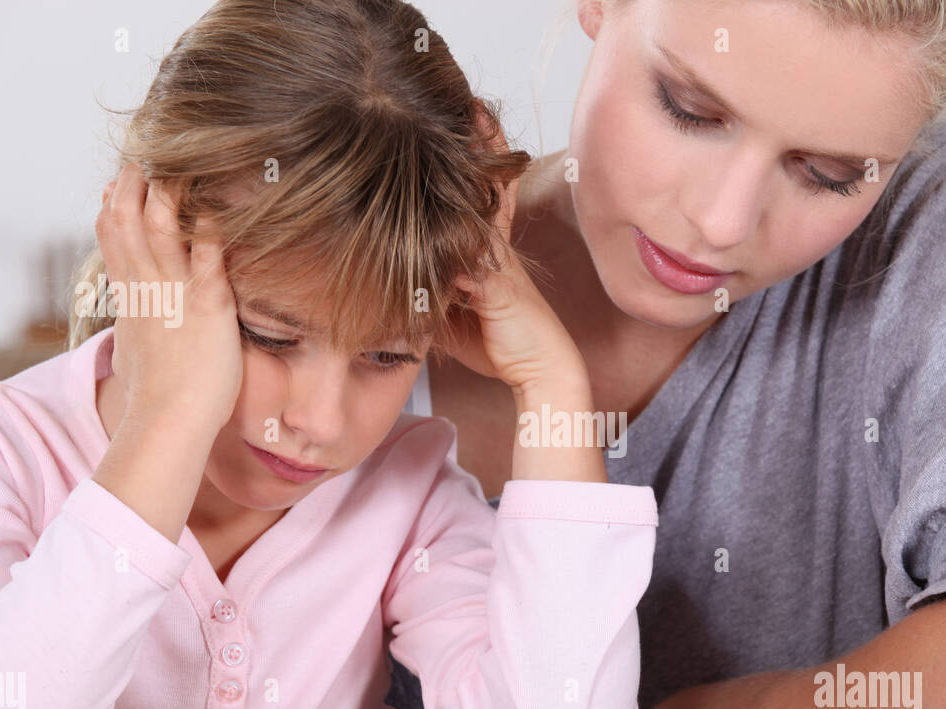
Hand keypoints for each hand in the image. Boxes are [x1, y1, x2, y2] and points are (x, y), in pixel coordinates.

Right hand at [95, 163, 242, 431]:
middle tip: (143, 161)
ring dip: (168, 194)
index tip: (116, 184)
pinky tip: (217, 208)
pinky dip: (211, 229)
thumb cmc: (156, 396)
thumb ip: (132, 332)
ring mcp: (175, 294)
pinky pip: (209, 257)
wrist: (167, 420)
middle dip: (133, 186)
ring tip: (179, 168)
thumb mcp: (133, 353)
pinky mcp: (209, 306)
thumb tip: (127, 337)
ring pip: (160, 227)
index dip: (113, 206)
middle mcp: (147, 288)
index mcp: (130, 297)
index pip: (111, 237)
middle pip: (128, 220)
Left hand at [446, 113, 587, 396]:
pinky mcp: (497, 283)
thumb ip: (433, 290)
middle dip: (483, 142)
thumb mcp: (454, 313)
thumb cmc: (498, 344)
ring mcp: (499, 262)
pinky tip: (451, 190)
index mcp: (490, 254)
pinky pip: (476, 248)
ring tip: (470, 118)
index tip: (469, 122)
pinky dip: (463, 221)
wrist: (541, 372)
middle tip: (470, 99)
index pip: (486, 197)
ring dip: (478, 163)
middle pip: (492, 184)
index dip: (481, 161)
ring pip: (484, 204)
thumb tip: (403, 279)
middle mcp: (497, 249)